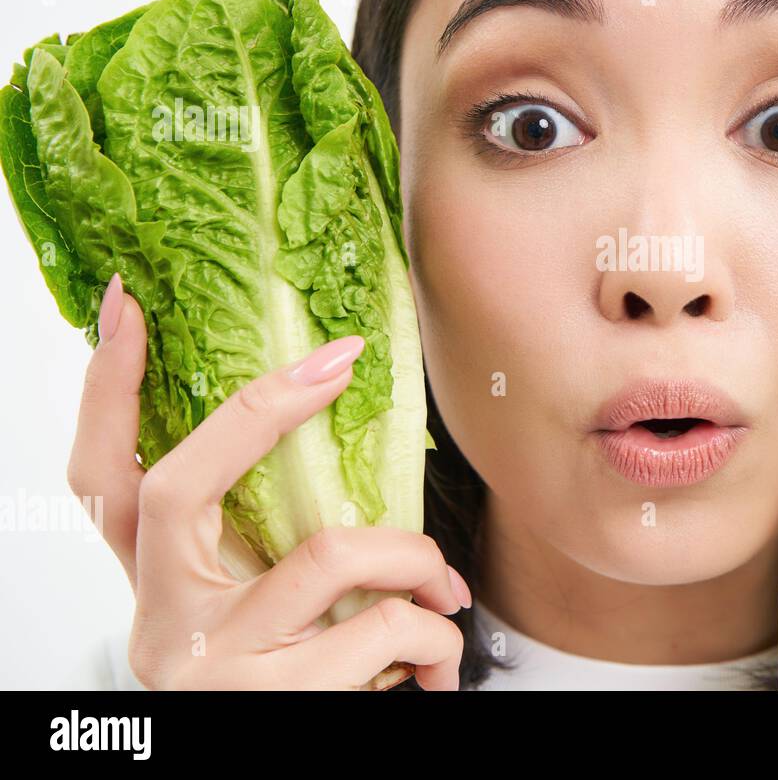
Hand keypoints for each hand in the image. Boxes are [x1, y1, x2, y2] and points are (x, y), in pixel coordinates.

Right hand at [67, 273, 467, 689]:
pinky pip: (383, 628)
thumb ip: (266, 555)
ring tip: (445, 588)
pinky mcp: (274, 706)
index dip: (106, 390)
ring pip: (328, 555)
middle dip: (262, 409)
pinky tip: (436, 664)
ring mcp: (211, 670)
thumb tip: (330, 457)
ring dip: (415, 558)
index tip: (128, 304)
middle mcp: (162, 627)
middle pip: (176, 486)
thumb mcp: (257, 622)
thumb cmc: (287, 699)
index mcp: (156, 593)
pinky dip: (434, 635)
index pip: (100, 477)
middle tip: (339, 361)